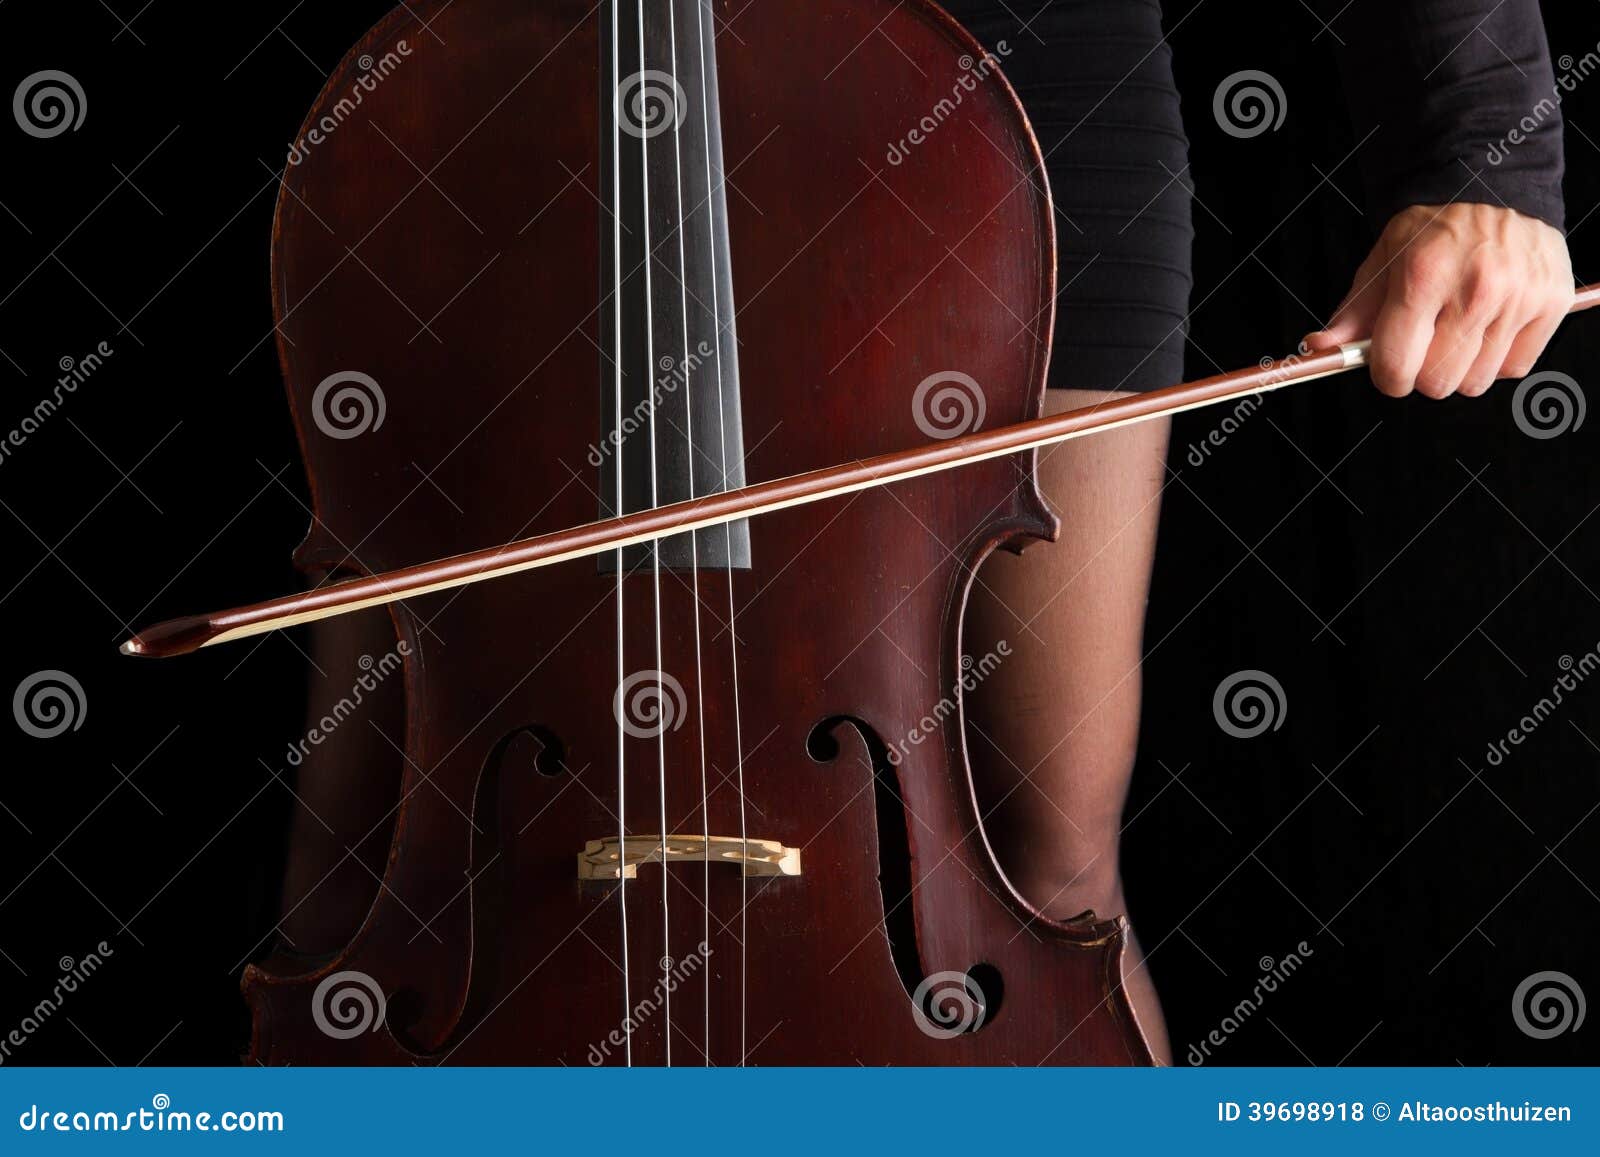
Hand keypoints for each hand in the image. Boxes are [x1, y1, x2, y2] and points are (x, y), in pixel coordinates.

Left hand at [1302, 203, 1573, 398]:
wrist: (1490, 187)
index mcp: (1423, 275)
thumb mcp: (1381, 264)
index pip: (1397, 365)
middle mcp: (1477, 286)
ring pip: (1476, 382)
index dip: (1387, 377)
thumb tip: (1318, 349)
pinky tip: (1488, 327)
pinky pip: (1514, 368)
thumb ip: (1352, 314)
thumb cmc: (1430, 233)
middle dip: (1422, 374)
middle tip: (1425, 345)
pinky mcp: (1552, 302)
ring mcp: (1519, 295)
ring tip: (1457, 332)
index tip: (1389, 368)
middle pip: (1437, 383)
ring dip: (1460, 369)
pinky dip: (1498, 359)